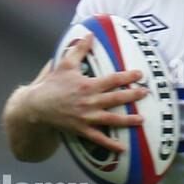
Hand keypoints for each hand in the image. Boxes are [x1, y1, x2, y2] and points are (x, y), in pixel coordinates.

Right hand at [27, 33, 147, 153]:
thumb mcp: (65, 64)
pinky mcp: (82, 130)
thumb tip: (89, 34)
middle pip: (116, 99)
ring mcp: (87, 117)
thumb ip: (79, 49)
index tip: (140, 74)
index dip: (127, 77)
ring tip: (141, 119)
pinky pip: (99, 139)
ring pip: (112, 119)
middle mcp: (90, 101)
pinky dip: (111, 145)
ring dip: (128, 120)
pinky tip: (123, 149)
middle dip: (133, 96)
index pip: (112, 80)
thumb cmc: (52, 84)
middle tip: (146, 93)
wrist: (37, 107)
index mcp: (87, 85)